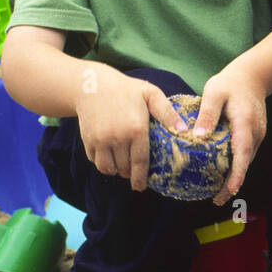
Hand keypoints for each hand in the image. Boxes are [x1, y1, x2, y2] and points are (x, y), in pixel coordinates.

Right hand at [74, 66, 185, 191]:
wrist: (92, 84)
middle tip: (134, 172)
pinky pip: (94, 160)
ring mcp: (100, 140)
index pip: (140, 162)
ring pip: (107, 168)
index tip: (142, 187)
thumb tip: (184, 130)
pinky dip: (102, 162)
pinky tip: (109, 155)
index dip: (141, 178)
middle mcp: (117, 137)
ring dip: (115, 170)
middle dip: (129, 174)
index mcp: (136, 129)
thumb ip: (167, 113)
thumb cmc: (126, 89)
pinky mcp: (88, 140)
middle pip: (124, 168)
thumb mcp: (151, 94)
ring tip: (121, 165)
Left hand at [195, 62, 267, 206]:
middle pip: (245, 163)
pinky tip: (223, 173)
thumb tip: (198, 137)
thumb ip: (207, 113)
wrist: (253, 76)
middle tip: (216, 200)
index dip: (236, 174)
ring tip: (217, 193)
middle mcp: (255, 133)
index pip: (242, 153)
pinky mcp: (255, 136)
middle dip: (232, 183)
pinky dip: (236, 166)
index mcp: (244, 123)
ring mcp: (257, 135)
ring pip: (246, 160)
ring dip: (234, 176)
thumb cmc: (230, 83)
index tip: (229, 190)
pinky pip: (245, 154)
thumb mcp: (214, 92)